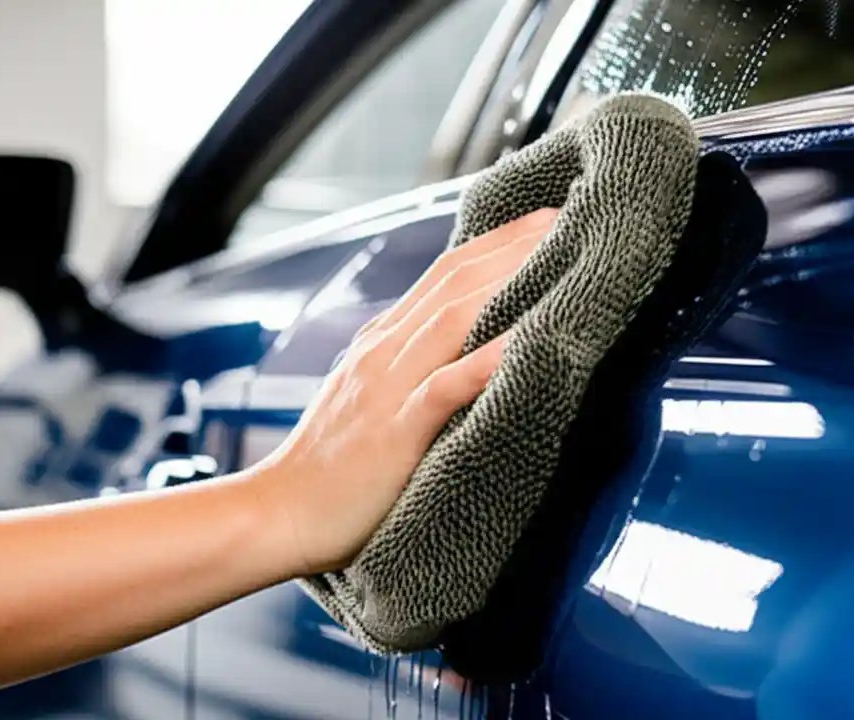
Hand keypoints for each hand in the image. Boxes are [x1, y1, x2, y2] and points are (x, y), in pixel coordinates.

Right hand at [257, 208, 558, 574]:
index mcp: (381, 342)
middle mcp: (383, 351)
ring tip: (561, 258)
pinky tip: (525, 342)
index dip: (498, 240)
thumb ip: (410, 369)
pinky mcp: (394, 432)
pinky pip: (446, 387)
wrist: (279, 513)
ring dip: (510, 283)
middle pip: (456, 281)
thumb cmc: (331, 467)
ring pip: (453, 318)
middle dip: (515, 247)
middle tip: (573, 221)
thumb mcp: (371, 400)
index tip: (548, 219)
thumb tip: (462, 349)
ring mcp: (387, 388)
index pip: (445, 272)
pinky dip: (487, 361)